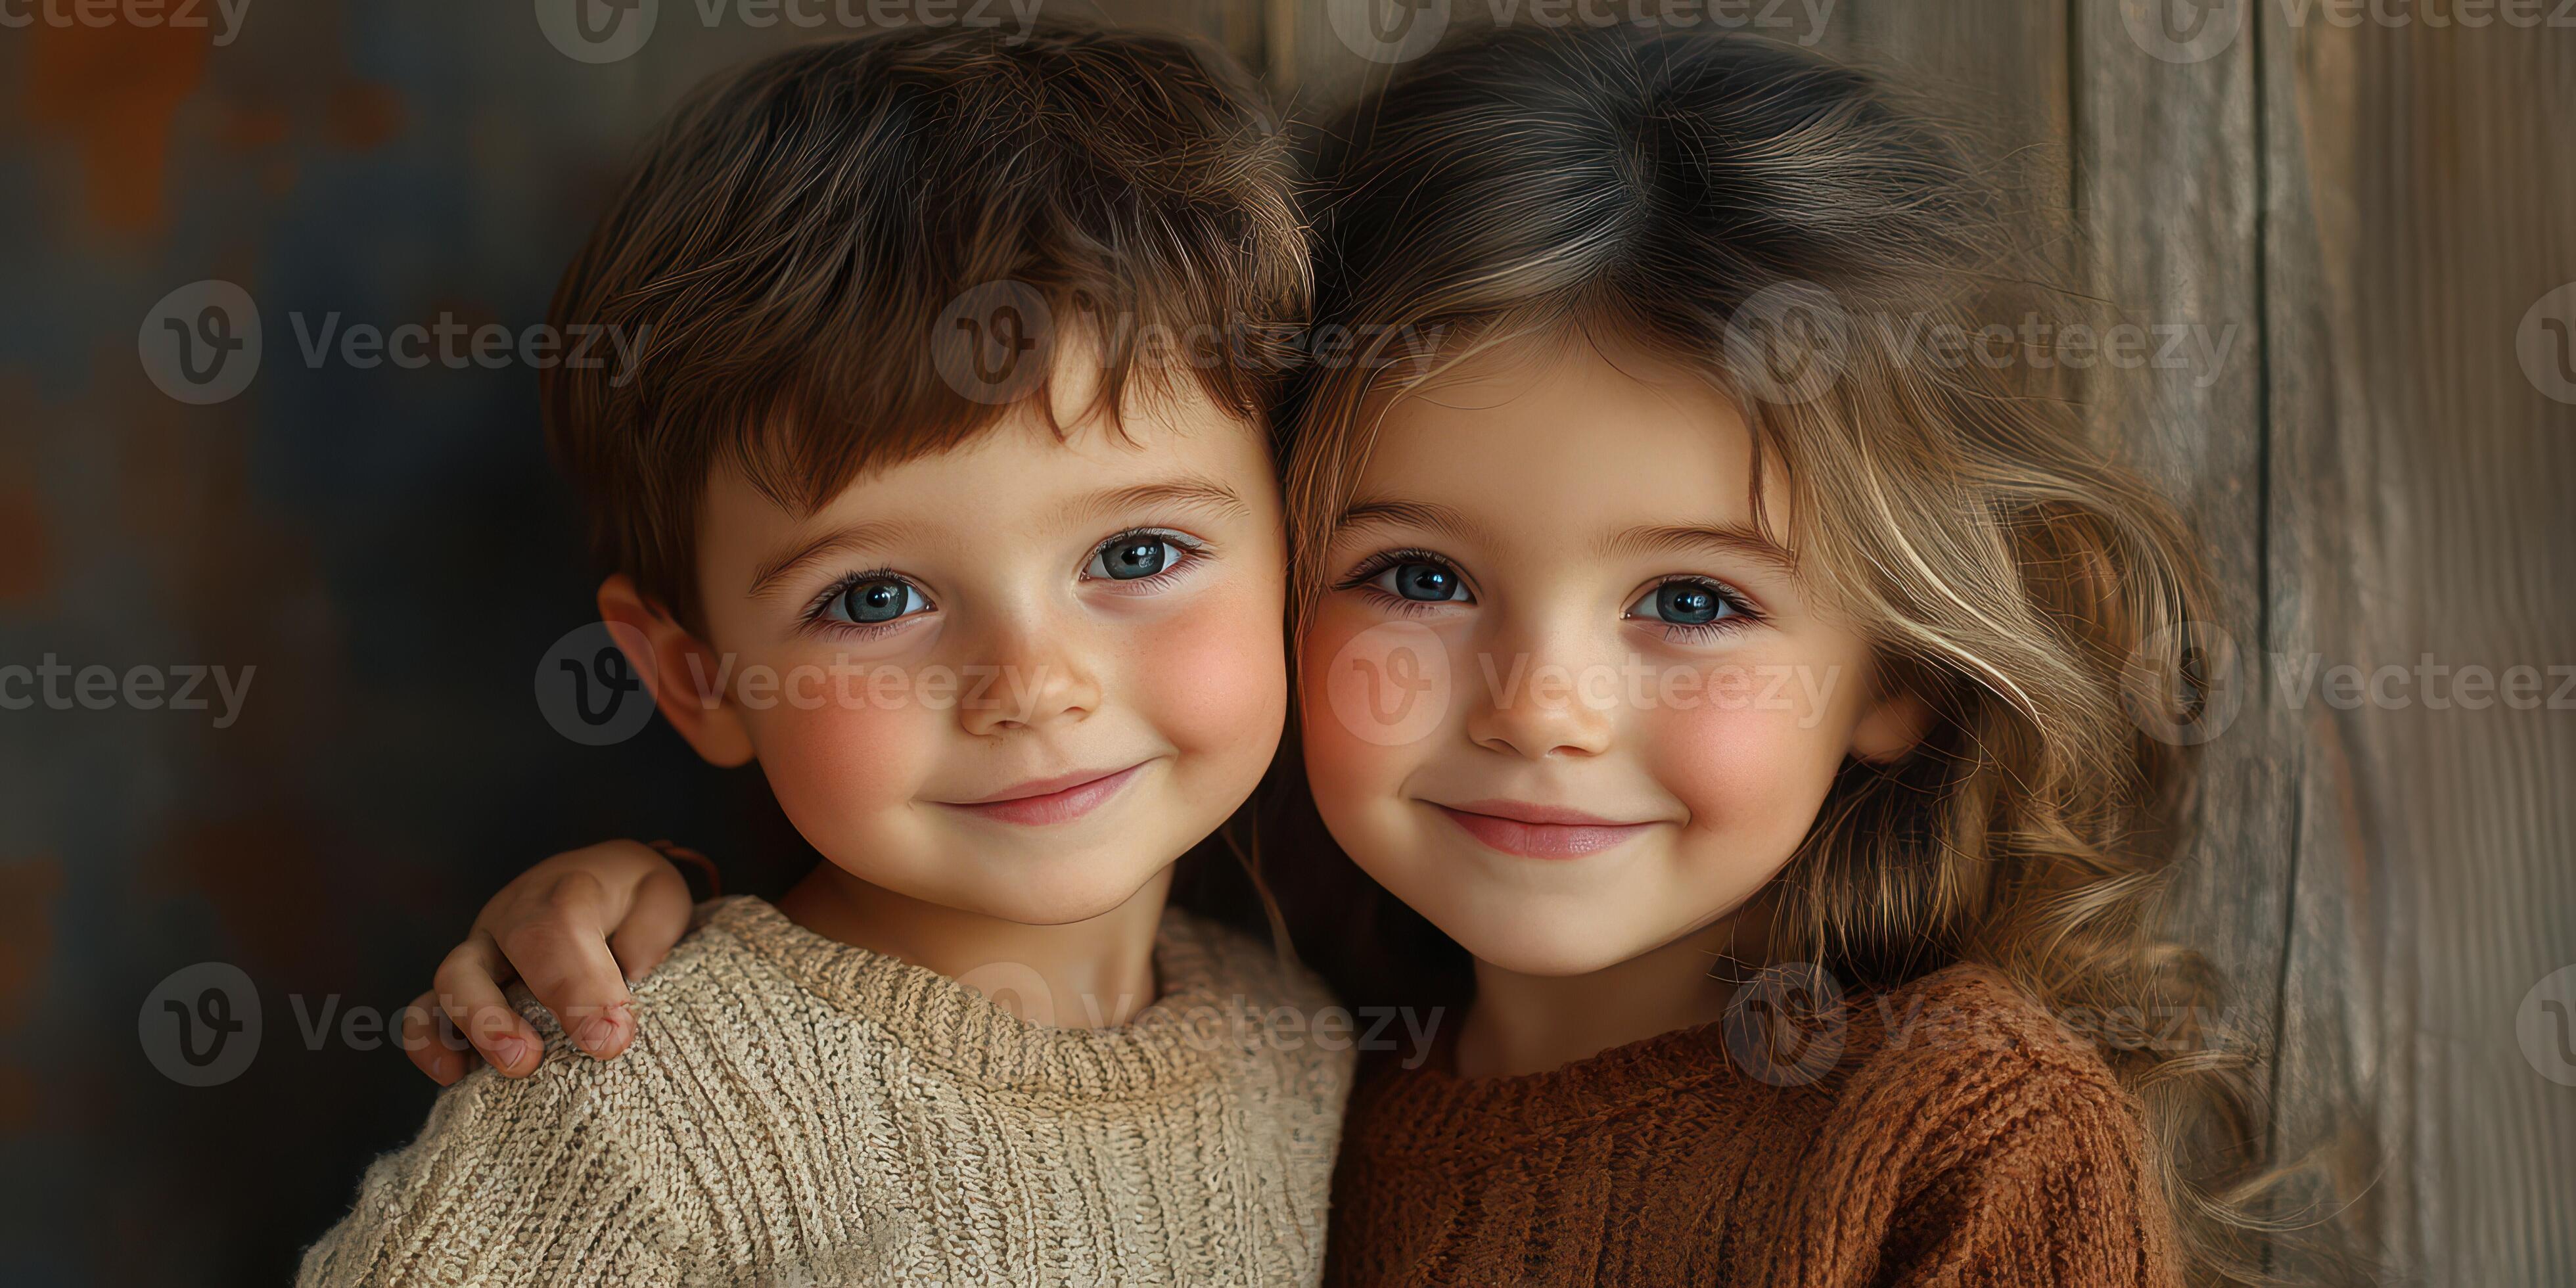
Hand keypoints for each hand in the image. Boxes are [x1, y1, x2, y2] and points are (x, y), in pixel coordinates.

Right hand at [400, 840, 699, 1084]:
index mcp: (566, 891)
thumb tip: (628, 974)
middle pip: (491, 954)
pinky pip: (429, 1008)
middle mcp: (515, 915)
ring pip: (454, 978)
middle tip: (530, 1061)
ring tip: (506, 1068)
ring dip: (472, 1028)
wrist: (605, 882)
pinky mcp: (466, 983)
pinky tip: (452, 1074)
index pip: (559, 930)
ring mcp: (484, 949)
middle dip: (505, 1010)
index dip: (579, 989)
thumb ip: (649, 934)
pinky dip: (429, 1041)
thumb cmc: (634, 900)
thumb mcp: (660, 899)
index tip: (609, 1042)